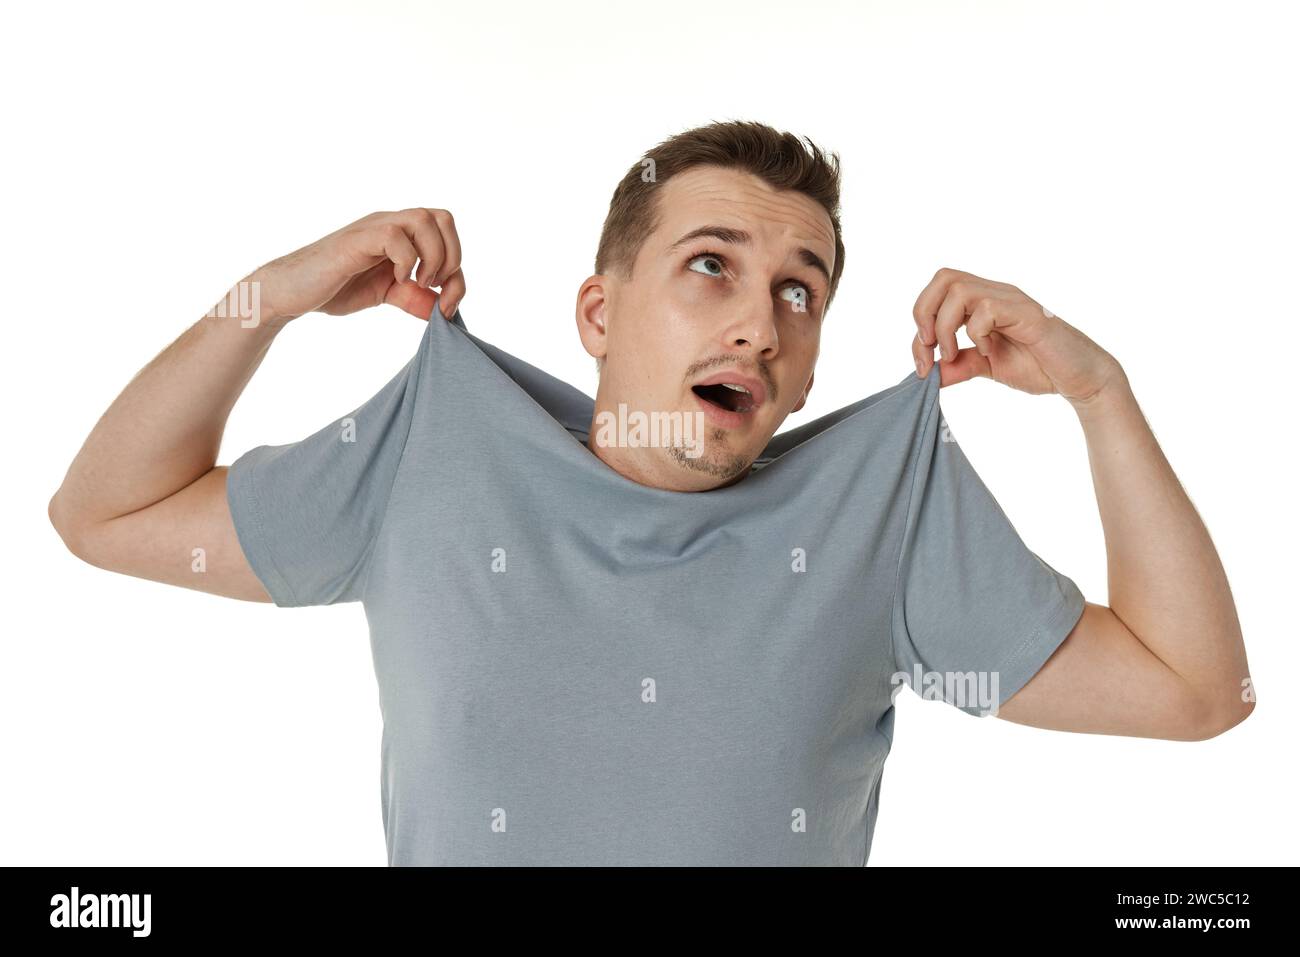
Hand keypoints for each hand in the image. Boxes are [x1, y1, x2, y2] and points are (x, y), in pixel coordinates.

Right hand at [248, 208, 465, 323]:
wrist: (291, 292)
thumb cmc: (334, 288)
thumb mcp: (386, 294)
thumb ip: (415, 298)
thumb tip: (444, 310)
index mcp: (400, 233)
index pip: (446, 231)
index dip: (457, 267)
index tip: (446, 301)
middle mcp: (389, 223)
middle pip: (443, 217)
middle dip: (451, 257)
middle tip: (432, 287)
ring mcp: (373, 228)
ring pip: (424, 220)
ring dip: (432, 257)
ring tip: (415, 282)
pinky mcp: (357, 239)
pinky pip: (395, 236)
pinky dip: (406, 260)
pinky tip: (395, 279)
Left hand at [911, 267, 1121, 404]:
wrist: (1079, 378)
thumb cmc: (1039, 367)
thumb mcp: (986, 368)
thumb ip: (958, 367)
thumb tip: (927, 375)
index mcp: (982, 302)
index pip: (936, 293)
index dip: (919, 326)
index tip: (923, 364)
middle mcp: (995, 294)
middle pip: (943, 277)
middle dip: (924, 313)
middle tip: (931, 348)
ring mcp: (1012, 300)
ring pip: (959, 289)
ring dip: (945, 326)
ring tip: (953, 354)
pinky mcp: (1028, 314)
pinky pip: (988, 308)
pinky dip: (976, 332)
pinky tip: (987, 350)